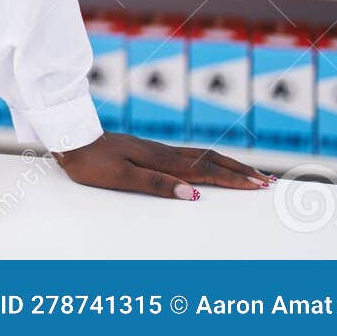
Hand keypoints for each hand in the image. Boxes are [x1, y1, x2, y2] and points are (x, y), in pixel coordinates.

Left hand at [54, 132, 271, 198]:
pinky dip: (207, 161)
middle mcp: (163, 152)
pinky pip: (187, 155)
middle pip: (211, 160)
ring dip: (227, 164)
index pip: (206, 171)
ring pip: (200, 155)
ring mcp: (156, 150)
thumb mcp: (120, 177)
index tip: (259, 186)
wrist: (69, 139)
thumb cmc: (91, 162)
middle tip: (267, 181)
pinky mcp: (147, 150)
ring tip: (247, 173)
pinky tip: (208, 165)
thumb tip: (192, 196)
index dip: (234, 179)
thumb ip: (156, 185)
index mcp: (161, 160)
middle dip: (239, 171)